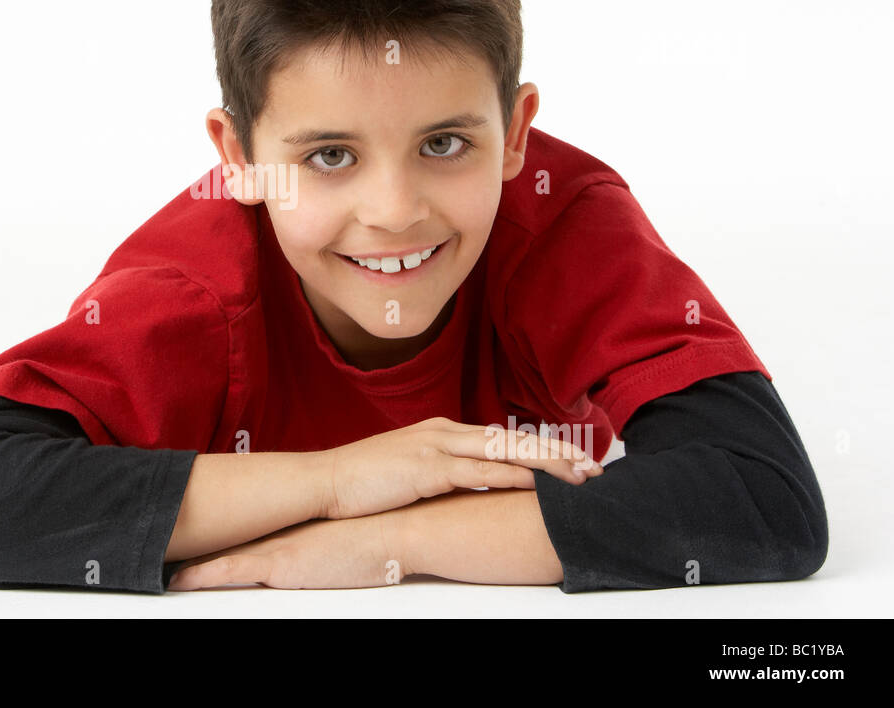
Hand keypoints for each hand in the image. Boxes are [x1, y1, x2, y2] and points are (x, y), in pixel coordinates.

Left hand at [167, 514, 405, 589]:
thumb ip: (320, 544)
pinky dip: (198, 577)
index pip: (237, 529)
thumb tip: (317, 549)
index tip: (182, 533)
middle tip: (156, 542)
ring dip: (187, 560)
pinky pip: (225, 573)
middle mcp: (272, 533)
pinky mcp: (276, 566)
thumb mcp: (339, 540)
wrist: (391, 529)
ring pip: (216, 555)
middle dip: (187, 542)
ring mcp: (271, 548)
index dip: (208, 531)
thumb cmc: (374, 539)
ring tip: (157, 561)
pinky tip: (175, 582)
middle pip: (220, 539)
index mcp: (285, 526)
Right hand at [317, 416, 601, 519]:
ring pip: (505, 452)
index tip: (574, 462)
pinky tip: (537, 483)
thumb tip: (470, 489)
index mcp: (443, 433)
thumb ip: (442, 474)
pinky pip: (478, 471)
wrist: (326, 483)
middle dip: (558, 453)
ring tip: (580, 475)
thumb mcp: (410, 472)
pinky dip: (511, 475)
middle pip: (514, 440)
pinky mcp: (427, 468)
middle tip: (595, 466)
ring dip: (547, 464)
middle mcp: (445, 433)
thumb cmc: (364, 482)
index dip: (543, 450)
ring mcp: (436, 448)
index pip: (504, 439)